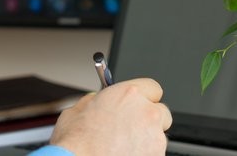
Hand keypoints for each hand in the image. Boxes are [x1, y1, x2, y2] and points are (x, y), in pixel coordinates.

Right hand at [48, 78, 171, 155]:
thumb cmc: (77, 143)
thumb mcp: (76, 110)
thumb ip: (93, 101)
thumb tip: (96, 101)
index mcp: (129, 94)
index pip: (152, 87)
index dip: (143, 96)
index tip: (137, 104)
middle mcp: (146, 113)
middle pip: (160, 112)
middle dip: (147, 119)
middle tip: (130, 128)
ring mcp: (155, 138)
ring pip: (158, 135)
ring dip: (145, 139)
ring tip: (122, 146)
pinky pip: (155, 152)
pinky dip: (143, 153)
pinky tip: (124, 154)